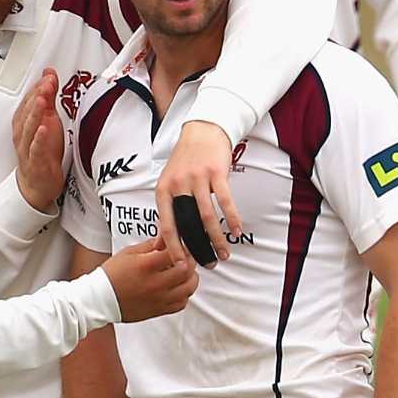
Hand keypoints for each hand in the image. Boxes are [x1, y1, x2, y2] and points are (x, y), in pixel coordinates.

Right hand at [12, 69, 67, 208]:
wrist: (37, 183)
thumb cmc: (42, 151)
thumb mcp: (48, 120)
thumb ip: (48, 98)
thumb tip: (49, 76)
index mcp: (24, 122)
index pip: (28, 101)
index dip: (38, 88)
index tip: (48, 77)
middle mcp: (23, 134)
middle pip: (27, 112)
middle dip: (37, 97)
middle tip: (46, 84)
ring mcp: (27, 148)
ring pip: (28, 129)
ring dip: (34, 114)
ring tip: (43, 101)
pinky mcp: (34, 162)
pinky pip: (34, 150)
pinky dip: (38, 139)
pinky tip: (42, 130)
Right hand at [103, 231, 198, 321]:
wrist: (99, 299)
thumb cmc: (111, 276)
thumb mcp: (129, 252)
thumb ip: (151, 245)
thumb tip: (167, 240)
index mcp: (146, 266)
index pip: (176, 252)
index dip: (182, 246)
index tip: (180, 245)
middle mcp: (155, 283)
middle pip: (187, 270)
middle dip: (189, 261)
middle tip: (186, 258)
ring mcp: (158, 298)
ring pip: (189, 288)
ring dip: (190, 278)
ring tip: (183, 273)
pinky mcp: (158, 310)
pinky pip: (182, 304)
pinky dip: (184, 295)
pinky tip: (177, 289)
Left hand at [158, 121, 241, 259]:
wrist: (202, 131)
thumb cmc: (185, 161)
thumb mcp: (169, 184)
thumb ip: (166, 212)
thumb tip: (160, 243)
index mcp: (163, 191)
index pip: (167, 226)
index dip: (174, 248)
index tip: (181, 266)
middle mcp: (178, 186)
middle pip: (188, 225)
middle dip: (199, 249)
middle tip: (208, 264)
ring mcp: (197, 178)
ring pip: (207, 216)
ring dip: (217, 239)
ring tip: (224, 254)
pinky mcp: (216, 172)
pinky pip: (225, 201)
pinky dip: (233, 218)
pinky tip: (237, 231)